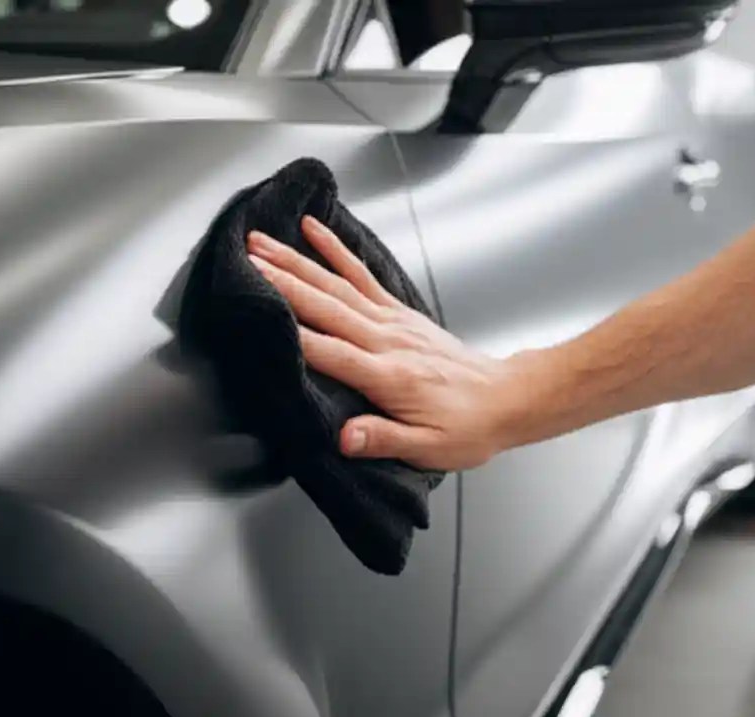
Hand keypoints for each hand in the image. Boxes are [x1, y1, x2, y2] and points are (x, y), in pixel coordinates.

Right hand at [246, 216, 523, 469]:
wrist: (506, 400)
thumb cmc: (467, 428)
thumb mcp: (428, 448)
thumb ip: (383, 439)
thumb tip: (344, 438)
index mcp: (388, 376)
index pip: (330, 352)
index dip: (293, 333)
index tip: (259, 311)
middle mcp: (388, 340)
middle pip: (326, 306)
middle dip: (284, 281)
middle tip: (248, 260)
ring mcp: (393, 321)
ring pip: (337, 284)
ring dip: (297, 260)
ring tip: (262, 242)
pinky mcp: (399, 312)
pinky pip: (362, 275)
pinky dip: (337, 249)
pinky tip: (315, 230)